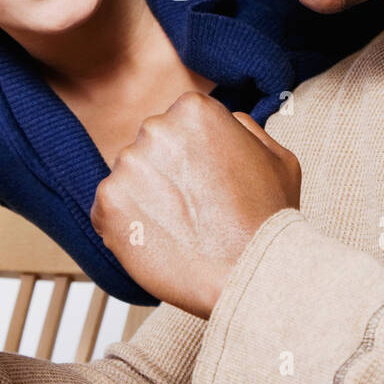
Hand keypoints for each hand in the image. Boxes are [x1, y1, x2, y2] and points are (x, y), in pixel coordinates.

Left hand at [90, 92, 300, 319]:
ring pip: (129, 178)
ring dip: (145, 199)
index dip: (192, 155)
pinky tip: (159, 242)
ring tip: (179, 229)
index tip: (205, 181)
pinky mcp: (107, 202)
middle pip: (150, 147)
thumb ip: (244, 128)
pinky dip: (126, 227)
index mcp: (193, 110)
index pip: (177, 123)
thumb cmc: (268, 219)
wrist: (250, 274)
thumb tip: (226, 121)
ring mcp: (127, 165)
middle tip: (193, 209)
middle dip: (165, 173)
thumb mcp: (276, 156)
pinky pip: (108, 210)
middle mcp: (155, 128)